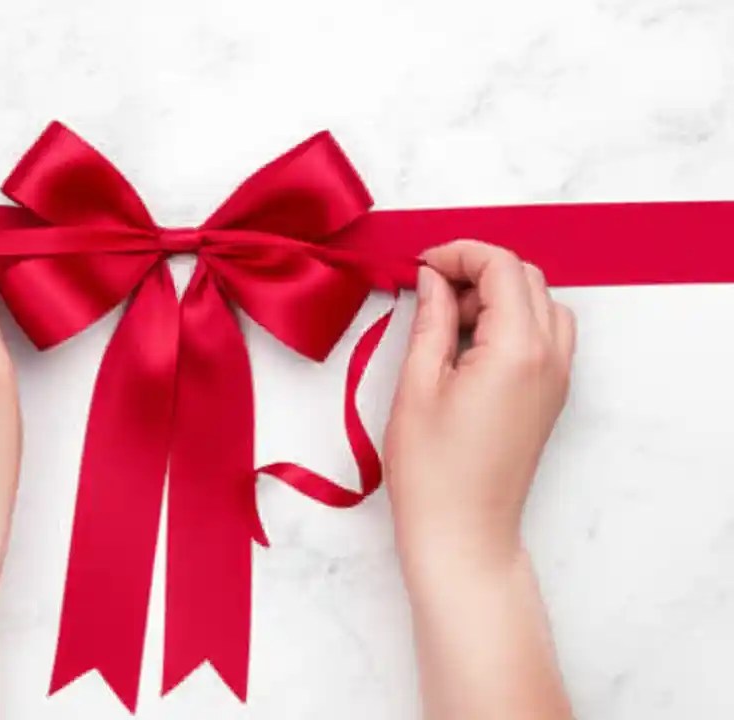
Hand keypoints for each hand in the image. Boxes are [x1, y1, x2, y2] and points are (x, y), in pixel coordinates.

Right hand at [384, 240, 575, 719]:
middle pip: (526, 278)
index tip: (419, 266)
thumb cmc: (432, 469)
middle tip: (428, 293)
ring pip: (541, 303)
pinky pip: (545, 334)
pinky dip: (511, 322)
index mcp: (517, 350)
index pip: (502, 267)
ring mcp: (557, 378)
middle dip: (476, 271)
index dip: (458, 254)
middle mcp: (550, 357)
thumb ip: (431, 320)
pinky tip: (470, 347)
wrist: (463, 532)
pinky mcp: (551, 396)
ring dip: (497, 296)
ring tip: (449, 324)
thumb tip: (433, 279)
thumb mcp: (417, 384)